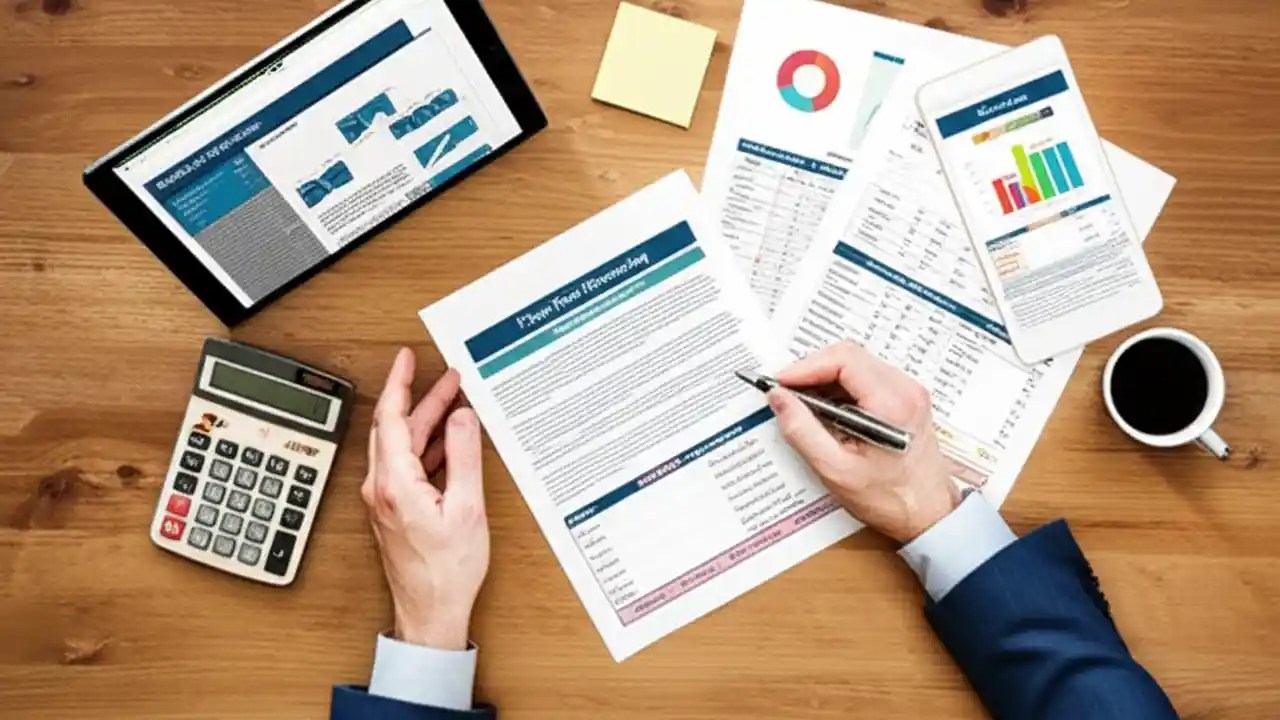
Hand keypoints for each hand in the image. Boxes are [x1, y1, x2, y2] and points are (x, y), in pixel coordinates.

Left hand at [362, 348, 488, 650]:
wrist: (430, 613)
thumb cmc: (446, 572)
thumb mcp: (466, 509)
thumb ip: (463, 457)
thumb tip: (462, 417)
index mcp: (394, 484)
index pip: (391, 418)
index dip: (400, 383)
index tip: (407, 358)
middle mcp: (382, 489)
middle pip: (395, 428)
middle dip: (421, 397)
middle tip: (448, 376)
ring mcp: (385, 500)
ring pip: (401, 446)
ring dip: (426, 422)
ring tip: (455, 402)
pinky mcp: (393, 509)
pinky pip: (407, 464)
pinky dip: (427, 446)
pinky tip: (450, 441)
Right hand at [768, 342, 959, 543]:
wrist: (929, 515)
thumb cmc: (891, 499)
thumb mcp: (835, 469)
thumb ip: (802, 430)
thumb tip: (779, 398)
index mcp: (892, 403)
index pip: (842, 359)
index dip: (804, 367)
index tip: (780, 383)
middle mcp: (905, 389)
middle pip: (848, 356)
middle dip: (812, 371)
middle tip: (787, 394)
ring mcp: (908, 392)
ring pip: (856, 365)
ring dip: (825, 379)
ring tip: (804, 406)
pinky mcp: (905, 399)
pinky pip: (866, 378)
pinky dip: (840, 388)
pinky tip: (827, 412)